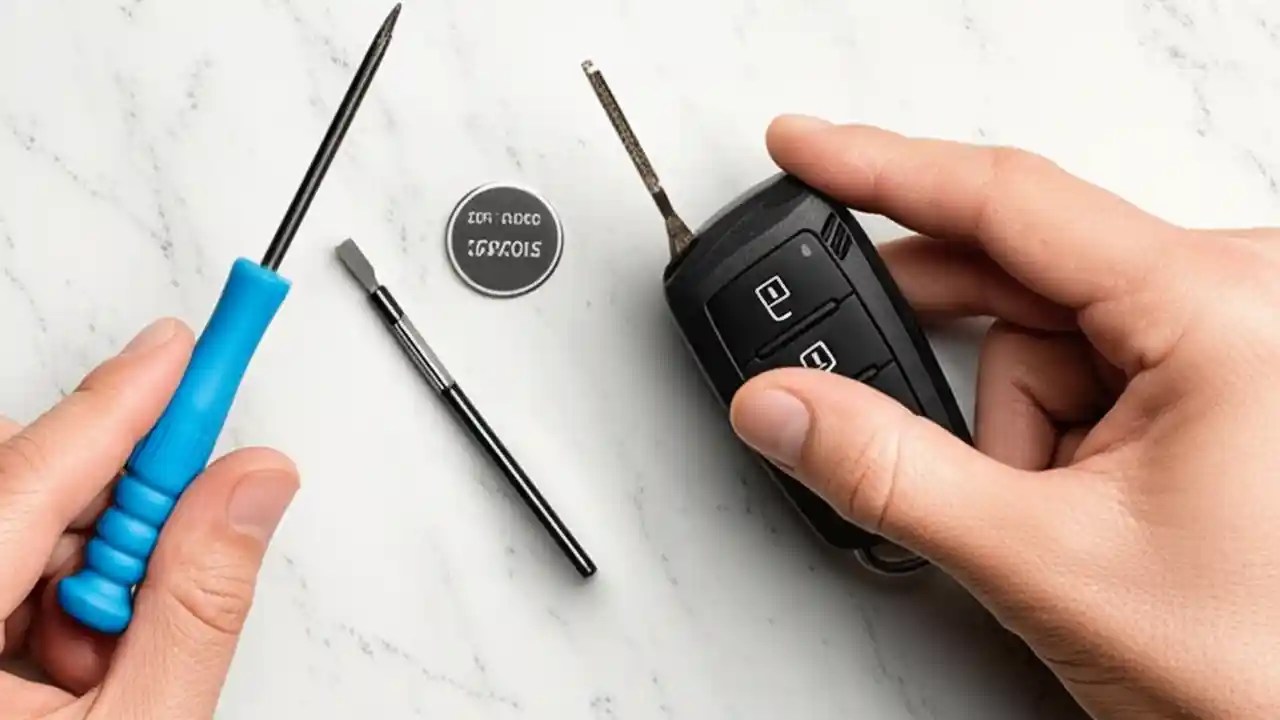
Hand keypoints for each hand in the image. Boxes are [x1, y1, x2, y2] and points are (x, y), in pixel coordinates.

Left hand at [0, 318, 298, 718]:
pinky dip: (58, 589)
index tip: (184, 347)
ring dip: (90, 565)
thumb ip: (198, 607)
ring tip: (110, 661)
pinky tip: (81, 657)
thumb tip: (252, 485)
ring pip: (19, 520)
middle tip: (179, 551)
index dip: (120, 404)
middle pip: (20, 484)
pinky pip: (5, 559)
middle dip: (112, 509)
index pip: (26, 476)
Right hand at [730, 116, 1279, 718]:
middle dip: (960, 375)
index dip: (882, 168)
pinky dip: (1043, 431)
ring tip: (1046, 514)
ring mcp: (1222, 337)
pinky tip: (1067, 499)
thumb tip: (785, 404)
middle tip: (868, 398)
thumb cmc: (1256, 663)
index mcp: (1219, 308)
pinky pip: (1077, 366)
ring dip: (1011, 426)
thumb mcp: (1045, 560)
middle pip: (1015, 276)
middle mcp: (1231, 299)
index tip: (801, 147)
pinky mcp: (1207, 376)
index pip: (1009, 203)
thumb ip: (890, 474)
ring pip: (1040, 333)